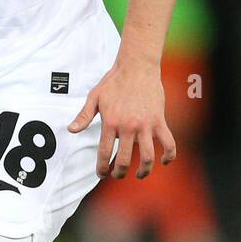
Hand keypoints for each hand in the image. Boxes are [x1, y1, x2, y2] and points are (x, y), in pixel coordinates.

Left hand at [68, 57, 176, 179]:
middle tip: (118, 175)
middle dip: (119, 173)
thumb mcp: (94, 97)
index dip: (102, 168)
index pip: (105, 153)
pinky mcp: (159, 121)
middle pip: (124, 160)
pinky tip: (165, 161)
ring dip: (144, 171)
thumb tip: (71, 130)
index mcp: (110, 122)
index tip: (102, 174)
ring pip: (147, 157)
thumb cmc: (114, 81)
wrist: (137, 66)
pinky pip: (168, 142)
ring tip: (139, 174)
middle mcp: (128, 126)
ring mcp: (145, 125)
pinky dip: (169, 155)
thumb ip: (84, 116)